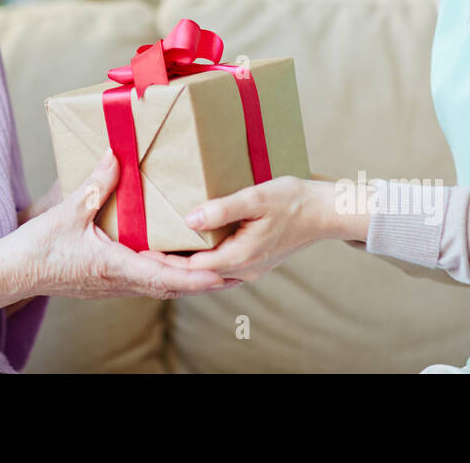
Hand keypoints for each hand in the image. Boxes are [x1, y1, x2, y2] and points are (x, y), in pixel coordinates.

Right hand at [9, 149, 242, 299]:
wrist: (12, 273)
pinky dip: (164, 274)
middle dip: (202, 280)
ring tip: (213, 267)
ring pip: (159, 286)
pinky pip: (143, 282)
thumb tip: (116, 155)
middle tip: (234, 270)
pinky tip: (172, 261)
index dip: (196, 277)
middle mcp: (119, 282)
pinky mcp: (105, 283)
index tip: (223, 275)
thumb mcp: (69, 210)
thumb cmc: (38, 247)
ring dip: (185, 279)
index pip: (165, 276)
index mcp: (115, 266)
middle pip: (171, 286)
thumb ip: (96, 183)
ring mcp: (113, 286)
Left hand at [150, 176, 329, 281]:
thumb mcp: (256, 198)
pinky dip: (206, 257)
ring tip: (164, 248)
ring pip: (212, 270)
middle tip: (144, 252)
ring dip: (188, 262)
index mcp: (241, 257)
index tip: (142, 252)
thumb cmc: (293, 200)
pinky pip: (224, 263)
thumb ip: (222, 209)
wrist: (327, 211)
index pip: (192, 267)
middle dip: (171, 264)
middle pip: (198, 272)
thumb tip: (189, 219)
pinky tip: (196, 243)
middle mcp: (246, 269)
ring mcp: (254, 267)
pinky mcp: (259, 259)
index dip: (165, 261)